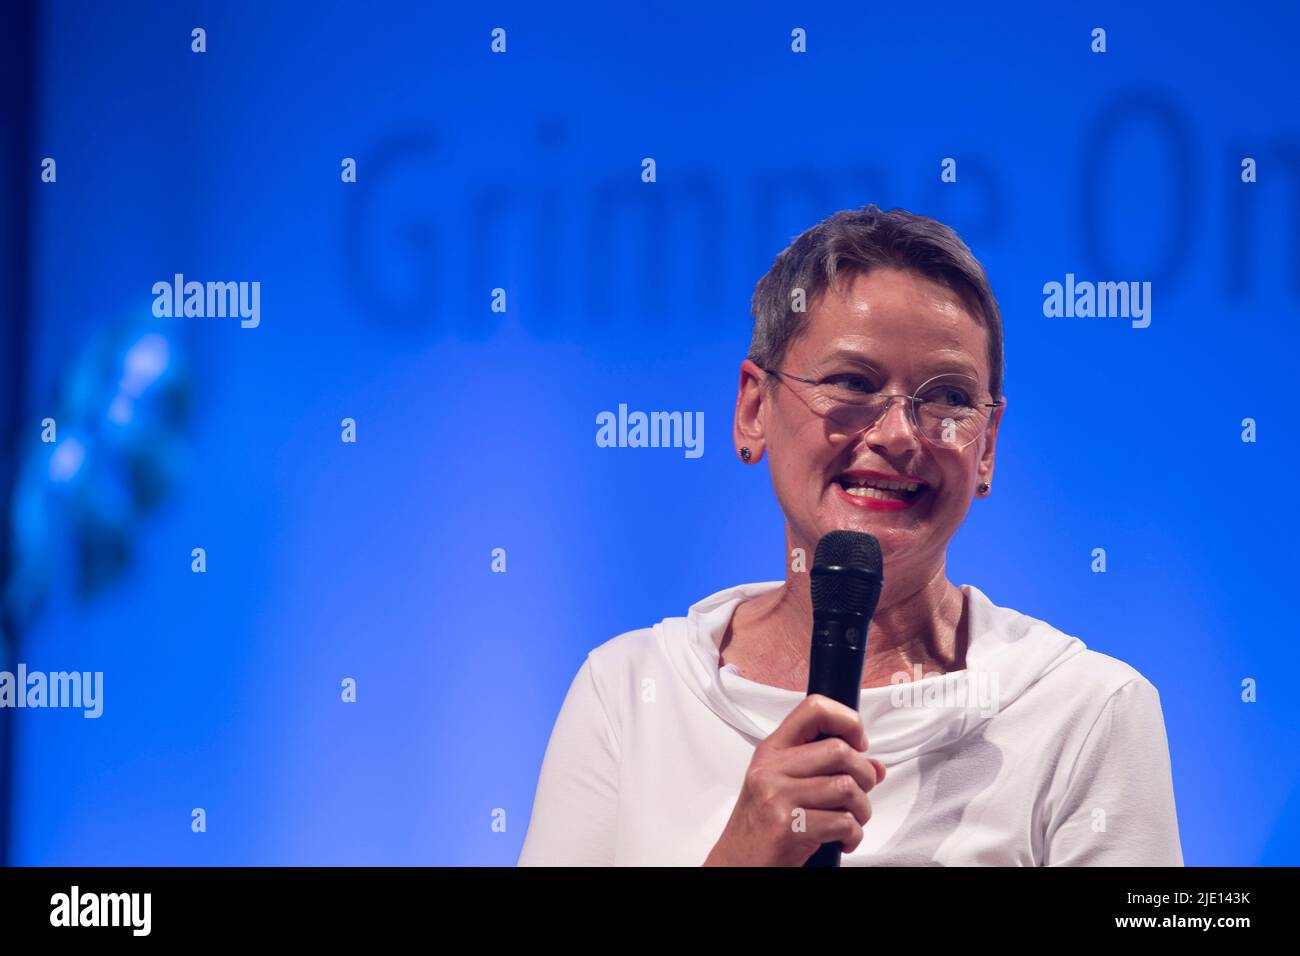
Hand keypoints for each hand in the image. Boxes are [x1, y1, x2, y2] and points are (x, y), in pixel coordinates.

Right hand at [702, 694, 885, 866]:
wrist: (737, 863)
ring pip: (846, 787)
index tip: (858, 742)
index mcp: (772, 751)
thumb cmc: (762, 827)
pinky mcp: (788, 826)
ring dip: (862, 810)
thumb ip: (827, 770)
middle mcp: (771, 768)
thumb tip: (875, 766)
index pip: (813, 710)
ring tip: (851, 821)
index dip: (847, 720)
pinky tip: (842, 841)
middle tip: (860, 793)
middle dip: (864, 775)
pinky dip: (853, 835)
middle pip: (839, 750)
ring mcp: (777, 796)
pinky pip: (843, 822)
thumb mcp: (786, 787)